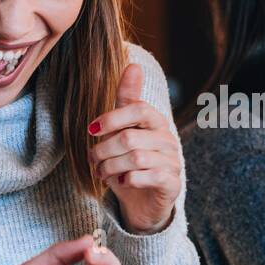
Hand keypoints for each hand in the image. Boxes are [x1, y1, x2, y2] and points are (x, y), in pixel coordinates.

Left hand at [89, 63, 181, 233]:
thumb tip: (133, 65)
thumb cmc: (130, 161)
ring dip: (111, 166)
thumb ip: (127, 99)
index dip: (112, 118)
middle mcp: (168, 139)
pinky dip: (129, 180)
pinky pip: (149, 176)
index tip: (92, 129)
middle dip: (104, 150)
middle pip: (131, 137)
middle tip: (93, 159)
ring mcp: (172, 161)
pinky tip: (122, 182)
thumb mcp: (124, 128)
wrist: (143, 200)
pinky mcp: (172, 183)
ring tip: (102, 172)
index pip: (138, 109)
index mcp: (156, 122)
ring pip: (136, 158)